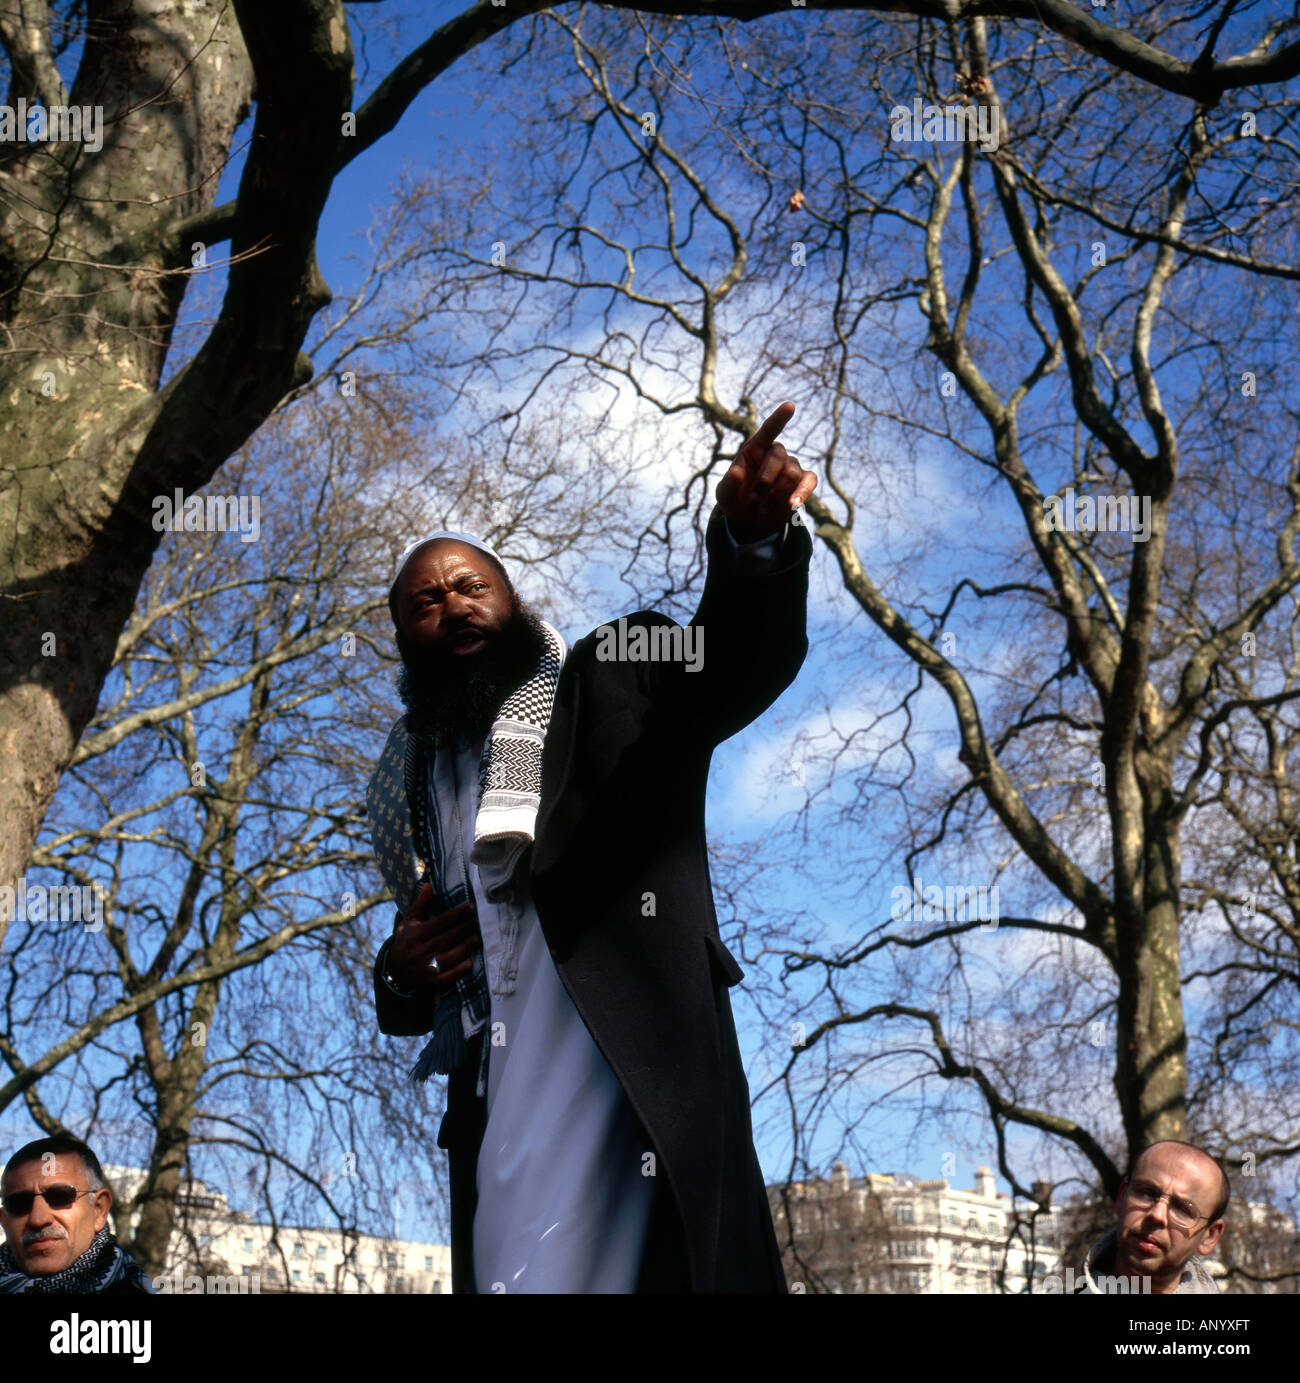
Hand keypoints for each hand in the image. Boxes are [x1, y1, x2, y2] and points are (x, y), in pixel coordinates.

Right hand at [389, 884, 480, 993]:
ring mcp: (424, 968)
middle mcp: (419, 951)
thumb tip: (428, 884)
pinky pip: (445, 977)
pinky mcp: (429, 981)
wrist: (394, 969)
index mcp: (415, 934)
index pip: (440, 922)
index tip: (471, 908)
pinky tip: (470, 964)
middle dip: (463, 929)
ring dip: (464, 948)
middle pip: (446, 939)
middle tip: (477, 922)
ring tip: (475, 939)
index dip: (456, 915)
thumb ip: (420, 904)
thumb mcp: (409, 921)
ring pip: (448, 957)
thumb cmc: (406, 940)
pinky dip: (458, 972)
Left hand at [716, 401, 816, 542]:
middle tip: (755, 496)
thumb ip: (729, 483)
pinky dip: (801, 493)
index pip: (768, 429)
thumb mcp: (725, 494)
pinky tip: (792, 504)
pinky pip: (809, 481)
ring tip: (763, 506)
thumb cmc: (736, 499)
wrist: (749, 521)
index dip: (779, 418)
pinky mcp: (803, 482)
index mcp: (755, 448)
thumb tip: (736, 472)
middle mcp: (776, 454)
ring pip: (792, 473)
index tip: (790, 406)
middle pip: (779, 455)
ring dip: (776, 493)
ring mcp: (791, 467)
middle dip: (766, 479)